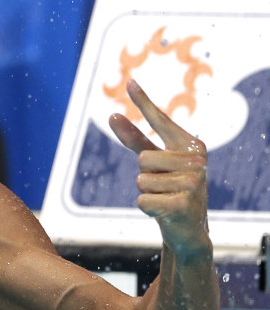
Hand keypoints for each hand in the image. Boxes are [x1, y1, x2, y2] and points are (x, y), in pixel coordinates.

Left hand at [108, 79, 209, 258]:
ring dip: (145, 193)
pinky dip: (147, 208)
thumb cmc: (170, 189)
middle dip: (144, 175)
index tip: (129, 82)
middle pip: (142, 158)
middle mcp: (196, 160)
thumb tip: (113, 115)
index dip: (143, 102)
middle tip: (163, 186)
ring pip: (140, 180)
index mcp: (190, 145)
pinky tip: (164, 211)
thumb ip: (134, 140)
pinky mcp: (183, 203)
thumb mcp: (153, 163)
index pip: (160, 121)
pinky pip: (142, 200)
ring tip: (164, 198)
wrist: (187, 228)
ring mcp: (193, 182)